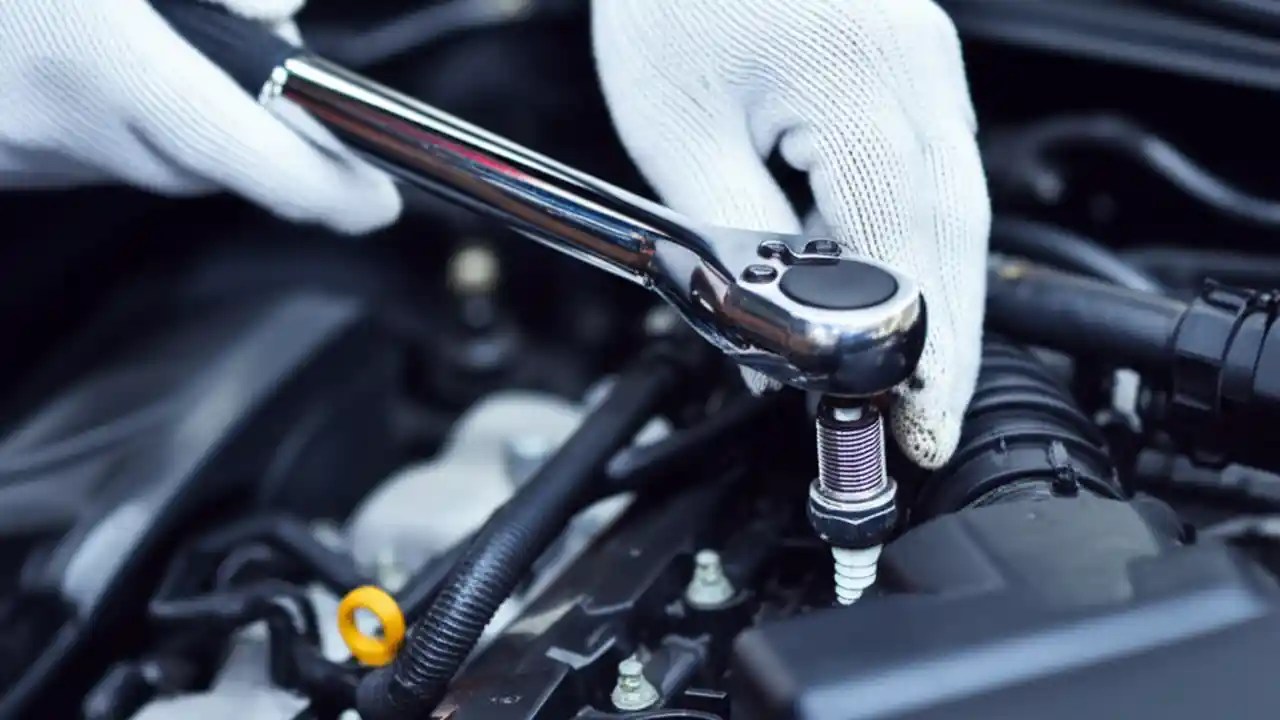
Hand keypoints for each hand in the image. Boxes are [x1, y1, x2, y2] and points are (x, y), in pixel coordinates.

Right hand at [0, 0, 399, 233]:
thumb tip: (266, 17)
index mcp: (94, 56)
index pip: (249, 155)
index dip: (328, 188)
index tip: (376, 201)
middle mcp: (51, 121)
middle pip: (204, 166)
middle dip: (260, 138)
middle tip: (288, 96)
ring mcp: (4, 146)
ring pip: (138, 162)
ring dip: (180, 121)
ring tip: (175, 54)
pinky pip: (73, 152)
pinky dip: (111, 118)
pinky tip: (93, 55)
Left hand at [592, 0, 990, 467]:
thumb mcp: (677, 135)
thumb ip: (726, 246)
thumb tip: (770, 338)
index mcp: (860, 77)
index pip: (910, 242)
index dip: (921, 346)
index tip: (919, 420)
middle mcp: (914, 63)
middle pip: (955, 231)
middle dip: (947, 339)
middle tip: (926, 418)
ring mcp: (924, 58)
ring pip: (953, 204)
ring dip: (936, 292)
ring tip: (905, 365)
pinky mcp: (910, 62)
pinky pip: (931, 166)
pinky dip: (917, 235)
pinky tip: (888, 278)